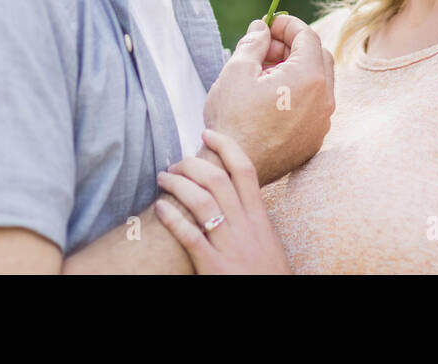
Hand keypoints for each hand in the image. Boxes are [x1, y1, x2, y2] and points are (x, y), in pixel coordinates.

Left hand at [153, 129, 291, 273]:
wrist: (277, 304)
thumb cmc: (269, 276)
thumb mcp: (268, 242)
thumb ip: (252, 220)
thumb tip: (234, 197)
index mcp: (260, 218)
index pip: (245, 170)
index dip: (226, 146)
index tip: (208, 132)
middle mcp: (246, 227)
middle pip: (217, 180)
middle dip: (192, 163)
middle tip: (175, 161)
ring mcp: (230, 247)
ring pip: (202, 202)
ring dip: (177, 184)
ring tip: (162, 178)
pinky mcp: (214, 267)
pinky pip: (190, 236)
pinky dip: (172, 218)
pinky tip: (160, 208)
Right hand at [203, 15, 334, 184]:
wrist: (232, 167)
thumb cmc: (232, 119)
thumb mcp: (237, 71)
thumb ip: (254, 42)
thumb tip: (262, 28)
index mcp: (309, 78)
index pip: (308, 36)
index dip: (287, 25)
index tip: (270, 24)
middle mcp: (324, 100)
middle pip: (318, 56)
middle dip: (293, 46)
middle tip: (266, 48)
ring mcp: (321, 123)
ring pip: (317, 82)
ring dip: (296, 70)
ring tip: (264, 74)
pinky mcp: (314, 140)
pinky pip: (313, 107)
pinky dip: (298, 94)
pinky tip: (271, 98)